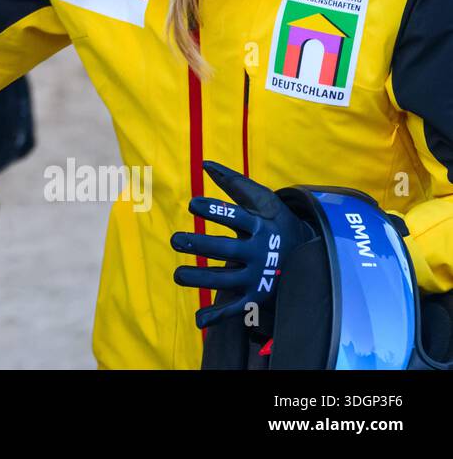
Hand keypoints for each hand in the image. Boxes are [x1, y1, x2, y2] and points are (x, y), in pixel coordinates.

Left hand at [171, 160, 312, 331]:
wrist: (309, 254)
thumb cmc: (275, 221)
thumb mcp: (262, 200)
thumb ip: (233, 183)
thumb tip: (204, 163)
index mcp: (260, 226)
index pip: (235, 216)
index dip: (213, 209)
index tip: (192, 203)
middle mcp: (259, 252)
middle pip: (226, 249)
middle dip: (199, 245)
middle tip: (175, 239)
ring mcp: (259, 276)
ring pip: (226, 280)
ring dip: (200, 279)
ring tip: (177, 275)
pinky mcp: (257, 296)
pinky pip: (237, 308)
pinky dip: (219, 317)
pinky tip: (199, 320)